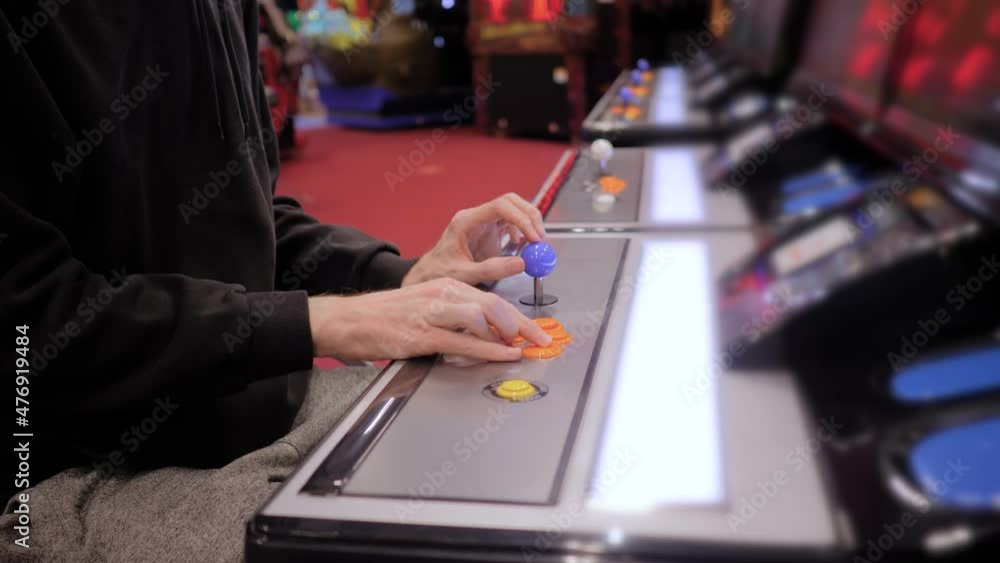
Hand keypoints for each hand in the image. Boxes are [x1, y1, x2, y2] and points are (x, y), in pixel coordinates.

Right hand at [308, 278, 551, 361]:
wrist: (350, 320)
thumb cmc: (387, 316)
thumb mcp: (427, 307)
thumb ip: (457, 318)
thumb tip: (488, 335)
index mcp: (448, 287)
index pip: (494, 301)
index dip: (521, 318)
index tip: (538, 332)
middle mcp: (444, 295)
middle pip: (496, 306)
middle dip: (524, 325)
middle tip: (541, 341)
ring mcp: (433, 314)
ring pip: (482, 317)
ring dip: (507, 334)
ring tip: (519, 348)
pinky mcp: (422, 335)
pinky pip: (463, 342)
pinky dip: (488, 349)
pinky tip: (503, 354)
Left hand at [402, 193, 545, 286]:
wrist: (430, 274)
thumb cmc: (441, 272)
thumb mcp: (465, 274)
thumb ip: (491, 270)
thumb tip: (521, 263)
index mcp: (466, 221)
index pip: (500, 207)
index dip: (521, 219)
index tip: (533, 237)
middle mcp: (476, 217)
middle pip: (510, 202)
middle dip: (529, 216)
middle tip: (540, 237)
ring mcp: (483, 223)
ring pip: (513, 209)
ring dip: (528, 222)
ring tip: (535, 242)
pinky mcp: (489, 231)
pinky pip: (511, 223)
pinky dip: (522, 231)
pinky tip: (521, 245)